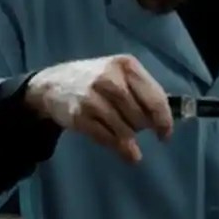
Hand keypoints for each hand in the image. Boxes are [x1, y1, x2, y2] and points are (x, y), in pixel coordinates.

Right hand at [25, 54, 172, 163]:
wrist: (53, 84)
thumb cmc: (96, 80)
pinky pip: (107, 138)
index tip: (165, 134)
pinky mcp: (79, 115)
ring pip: (124, 129)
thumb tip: (163, 123)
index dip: (164, 120)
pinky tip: (126, 153)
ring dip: (130, 141)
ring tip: (130, 142)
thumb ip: (143, 92)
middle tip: (138, 128)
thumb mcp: (120, 74)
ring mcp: (92, 97)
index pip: (155, 98)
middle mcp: (110, 78)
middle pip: (140, 116)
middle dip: (143, 127)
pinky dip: (119, 149)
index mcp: (126, 65)